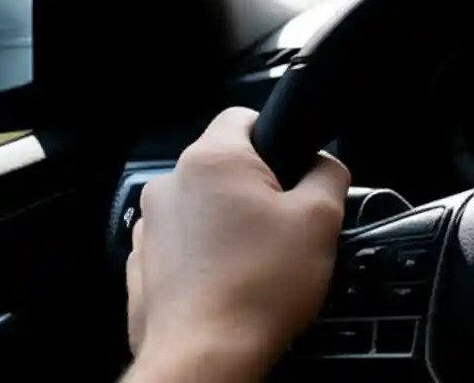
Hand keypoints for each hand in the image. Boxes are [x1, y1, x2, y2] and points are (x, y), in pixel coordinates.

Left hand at [126, 108, 349, 379]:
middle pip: (226, 166)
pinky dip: (208, 257)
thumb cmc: (258, 290)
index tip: (295, 171)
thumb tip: (325, 166)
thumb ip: (329, 175)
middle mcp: (170, 185)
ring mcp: (150, 227)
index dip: (277, 138)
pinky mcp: (143, 264)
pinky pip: (185, 244)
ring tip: (260, 262)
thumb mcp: (320, 220)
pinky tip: (233, 283)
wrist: (205, 357)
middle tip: (288, 226)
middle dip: (259, 190)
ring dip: (231, 224)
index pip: (245, 116)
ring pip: (205, 207)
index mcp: (212, 160)